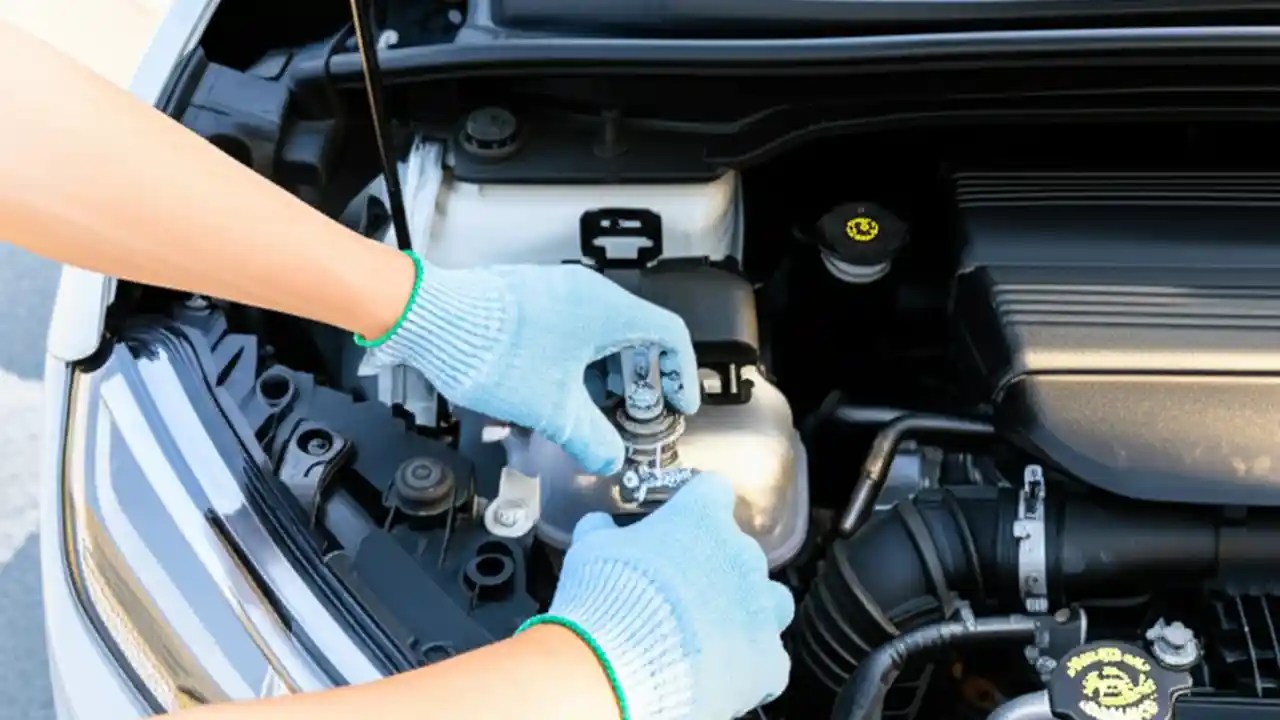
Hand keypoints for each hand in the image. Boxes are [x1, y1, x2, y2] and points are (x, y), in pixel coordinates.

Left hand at [358, 259, 699, 473]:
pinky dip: (579, 360)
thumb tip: (608, 458)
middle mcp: (585, 293)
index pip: (669, 335)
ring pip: (601, 331)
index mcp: (607, 310)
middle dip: (641, 379)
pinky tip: (560, 390)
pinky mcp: (528, 300)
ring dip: (608, 371)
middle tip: (638, 412)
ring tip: (596, 408)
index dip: (681, 375)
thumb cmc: (492, 350)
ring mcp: (555, 293)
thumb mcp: (552, 410)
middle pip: (638, 334)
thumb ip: (589, 439)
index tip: (679, 402)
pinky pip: (571, 327)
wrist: (431, 319)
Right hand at [536, 474, 794, 719]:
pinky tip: (716, 670)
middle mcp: (742, 554)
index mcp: (702, 517)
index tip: (681, 524)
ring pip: (770, 601)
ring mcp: (761, 607)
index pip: (713, 491)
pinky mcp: (768, 658)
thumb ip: (602, 531)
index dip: (696, 507)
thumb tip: (599, 523)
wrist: (622, 665)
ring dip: (747, 611)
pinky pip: (766, 658)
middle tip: (680, 594)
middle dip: (714, 570)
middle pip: (740, 552)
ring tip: (711, 632)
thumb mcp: (590, 550)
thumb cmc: (606, 595)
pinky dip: (747, 662)